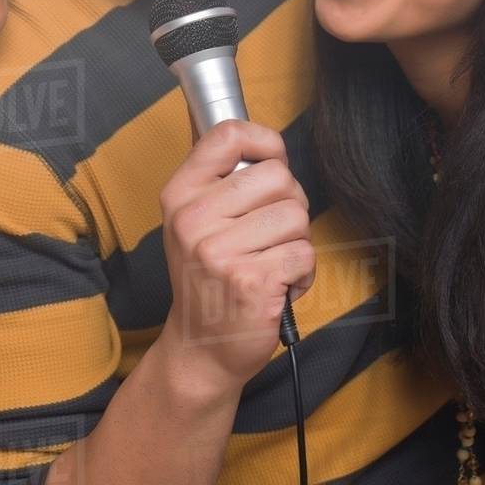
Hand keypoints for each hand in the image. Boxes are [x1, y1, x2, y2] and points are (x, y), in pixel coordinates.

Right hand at [158, 120, 314, 391]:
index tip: (271, 161)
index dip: (265, 141)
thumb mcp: (195, 221)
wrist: (201, 349)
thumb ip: (223, 181)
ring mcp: (219, 251)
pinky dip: (303, 272)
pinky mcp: (251, 281)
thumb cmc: (209, 277)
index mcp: (180, 193)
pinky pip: (304, 253)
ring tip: (273, 261)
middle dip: (289, 203)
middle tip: (272, 232)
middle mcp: (193, 218)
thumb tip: (269, 144)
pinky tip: (280, 285)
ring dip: (297, 241)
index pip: (228, 135)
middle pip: (278, 176)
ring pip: (296, 215)